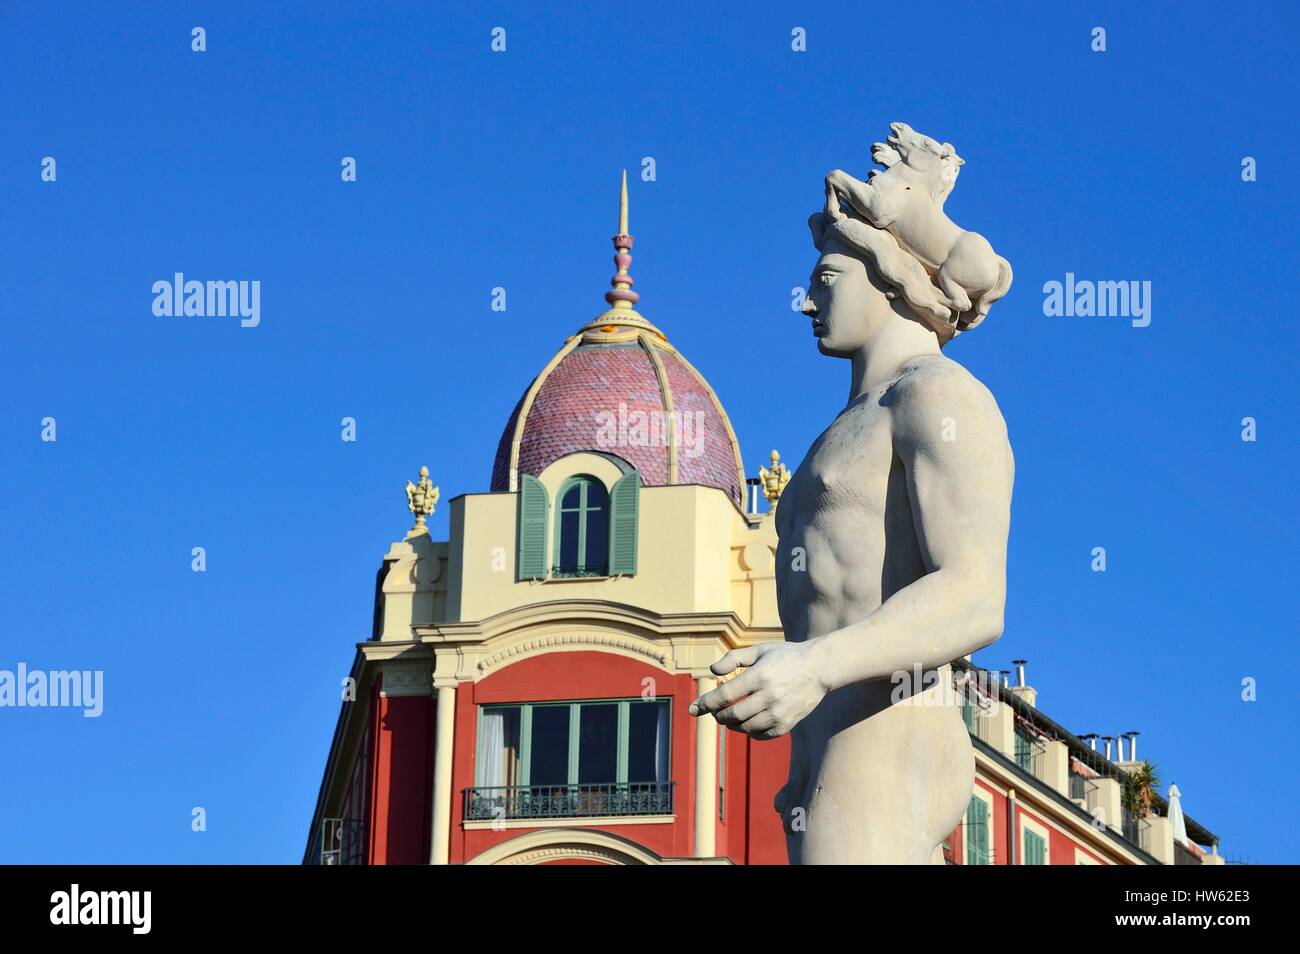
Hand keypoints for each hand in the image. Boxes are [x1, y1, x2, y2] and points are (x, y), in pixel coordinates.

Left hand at [688, 641, 826, 739]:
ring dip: (732, 724)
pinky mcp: (787, 724)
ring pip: (745, 727)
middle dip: (718, 715)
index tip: (693, 708)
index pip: (725, 695)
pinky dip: (749, 731)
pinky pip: (760, 735)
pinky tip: (747, 721)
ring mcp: (779, 712)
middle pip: (733, 715)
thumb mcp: (759, 649)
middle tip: (714, 711)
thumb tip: (712, 671)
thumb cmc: (785, 656)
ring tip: (729, 716)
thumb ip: (733, 658)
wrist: (820, 668)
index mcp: (760, 675)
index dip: (706, 703)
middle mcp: (769, 696)